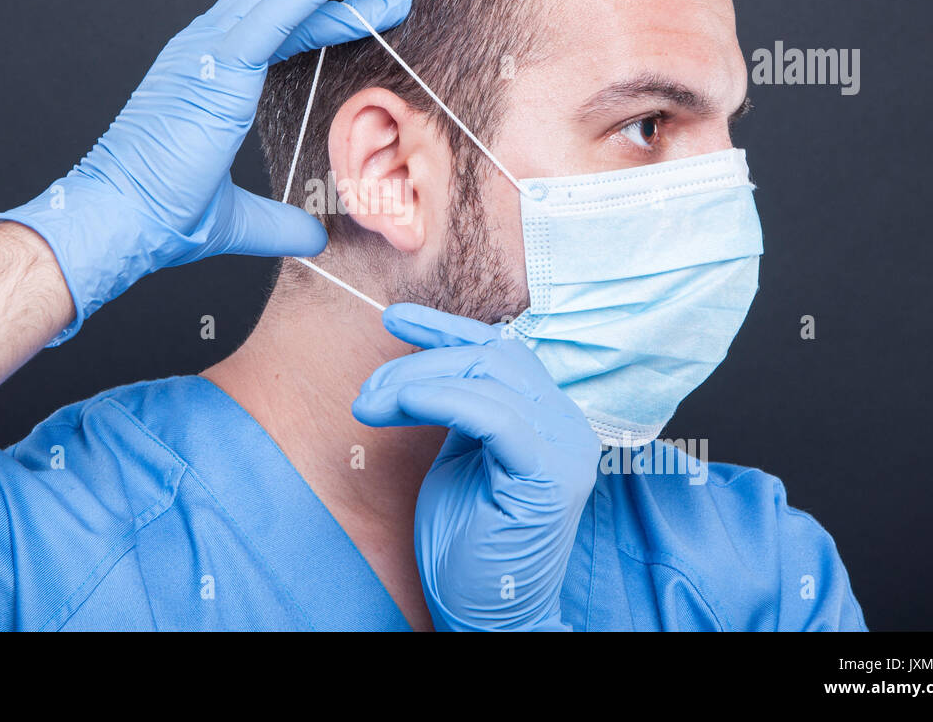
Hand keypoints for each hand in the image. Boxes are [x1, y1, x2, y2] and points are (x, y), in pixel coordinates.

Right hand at [0, 0, 410, 342]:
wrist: (116, 224)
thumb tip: (313, 236)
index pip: (284, 25)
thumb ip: (278, 222)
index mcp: (212, 74)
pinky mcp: (214, 63)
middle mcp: (208, 49)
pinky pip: (274, 13)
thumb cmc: (157, 217)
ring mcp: (207, 49)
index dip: (334, 5)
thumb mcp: (238, 220)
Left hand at [353, 303, 602, 630]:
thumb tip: (419, 363)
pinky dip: (443, 399)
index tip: (393, 318)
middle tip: (367, 395)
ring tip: (371, 407)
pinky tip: (403, 405)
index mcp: (547, 416)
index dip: (446, 329)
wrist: (487, 614)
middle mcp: (565, 424)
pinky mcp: (549, 475)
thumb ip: (458, 409)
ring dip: (416, 382)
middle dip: (419, 363)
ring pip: (488, 377)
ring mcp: (564, 447)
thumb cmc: (467, 543)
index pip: (501, 350)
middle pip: (492, 357)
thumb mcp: (458, 457)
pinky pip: (493, 415)